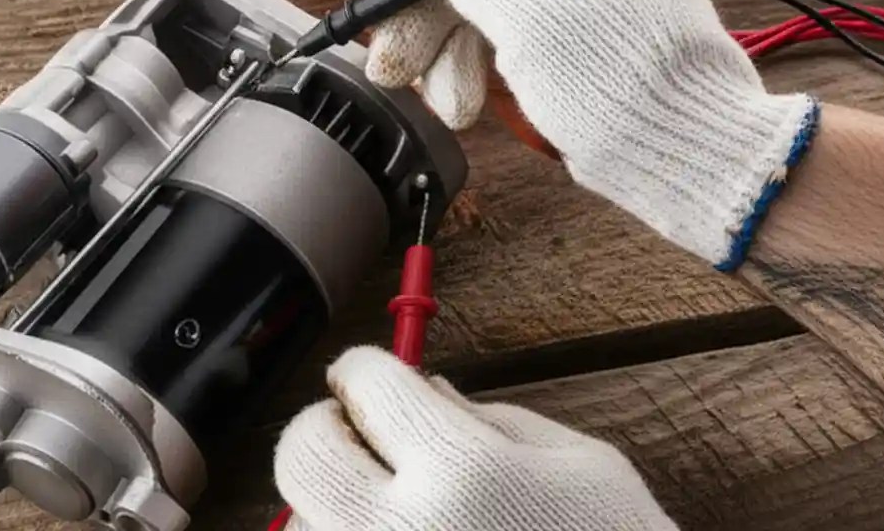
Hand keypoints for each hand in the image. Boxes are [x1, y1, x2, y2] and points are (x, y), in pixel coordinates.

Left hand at [274, 347, 677, 530]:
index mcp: (462, 472)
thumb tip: (422, 389)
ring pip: (300, 521)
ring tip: (383, 503)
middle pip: (303, 453)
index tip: (370, 373)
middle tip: (355, 428)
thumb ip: (492, 420)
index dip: (365, 367)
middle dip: (322, 426)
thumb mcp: (583, 467)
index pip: (368, 384)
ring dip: (330, 500)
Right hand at [333, 0, 817, 266]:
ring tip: (438, 99)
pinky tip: (467, 98)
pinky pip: (518, 37)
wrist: (691, 157)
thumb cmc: (626, 90)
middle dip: (425, 19)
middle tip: (388, 57)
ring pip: (492, 9)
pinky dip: (486, 66)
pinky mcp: (590, 40)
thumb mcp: (526, 16)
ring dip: (450, 54)